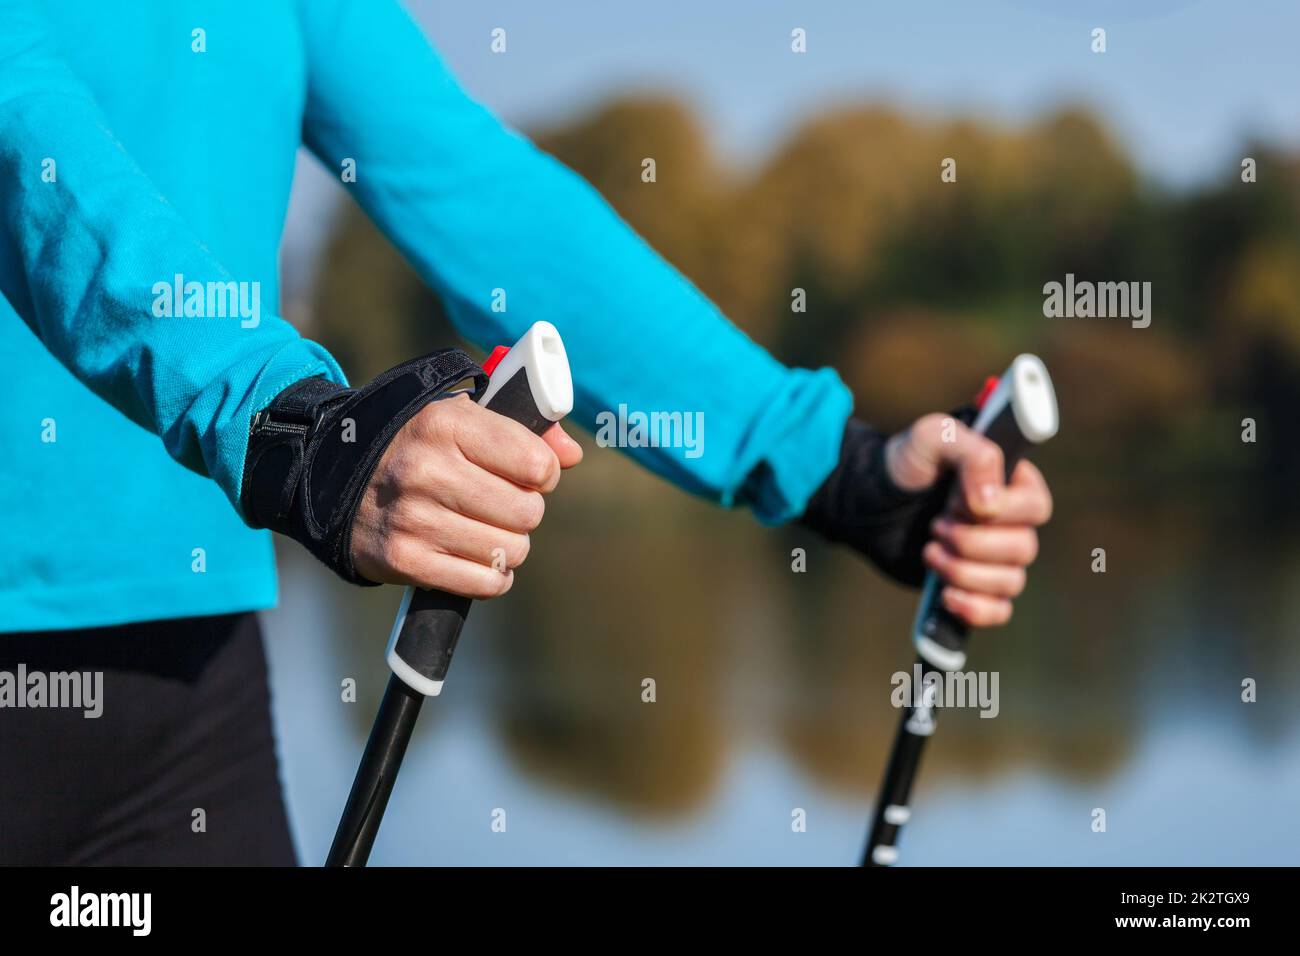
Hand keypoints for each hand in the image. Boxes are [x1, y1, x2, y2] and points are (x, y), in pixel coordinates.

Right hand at [351, 393, 582, 596]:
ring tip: (483, 530)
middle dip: (524, 512)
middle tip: (500, 505)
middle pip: (527, 512)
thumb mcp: (459, 417)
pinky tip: (475, 558)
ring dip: (508, 546)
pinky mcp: (405, 560)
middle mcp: (428, 470)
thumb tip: (572, 456)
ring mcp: (415, 519)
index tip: (526, 474)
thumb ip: (524, 429)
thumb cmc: (416, 446)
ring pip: (511, 551)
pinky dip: (491, 577)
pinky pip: (484, 583)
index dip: (543, 473)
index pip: (537, 464)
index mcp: (446, 424)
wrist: (332, 479)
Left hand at [885, 413, 1052, 627]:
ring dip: (963, 572)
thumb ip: (970, 452)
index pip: (1035, 507)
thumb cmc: (907, 462)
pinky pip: (997, 611)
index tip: (957, 503)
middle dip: (971, 542)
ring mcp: (995, 557)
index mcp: (1013, 484)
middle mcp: (1011, 523)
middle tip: (935, 525)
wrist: (870, 499)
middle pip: (1023, 549)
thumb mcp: (932, 437)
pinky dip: (974, 608)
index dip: (999, 511)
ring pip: (1010, 582)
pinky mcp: (975, 585)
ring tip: (929, 551)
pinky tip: (946, 595)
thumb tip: (989, 502)